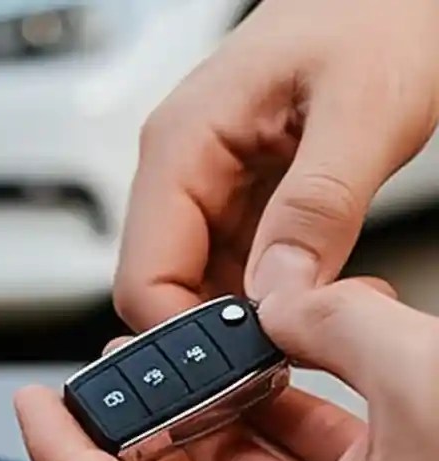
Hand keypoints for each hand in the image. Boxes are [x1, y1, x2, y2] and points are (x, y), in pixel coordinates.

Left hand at [14, 282, 438, 460]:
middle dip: (147, 415)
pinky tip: (279, 361)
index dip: (66, 457)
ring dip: (221, 406)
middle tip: (123, 359)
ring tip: (197, 342)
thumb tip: (283, 300)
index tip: (34, 407)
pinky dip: (284, 415)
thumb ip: (331, 327)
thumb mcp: (423, 387)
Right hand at [115, 0, 438, 330]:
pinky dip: (271, 292)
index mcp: (182, 142)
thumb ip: (316, 208)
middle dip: (219, 335)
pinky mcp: (240, 191)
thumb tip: (278, 294)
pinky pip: (236, 262)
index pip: (142, 276)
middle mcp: (182, 164)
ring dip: (251, 317)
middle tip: (291, 355)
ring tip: (317, 322)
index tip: (242, 369)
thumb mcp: (364, 111)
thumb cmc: (375, 13)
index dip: (183, 338)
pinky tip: (315, 293)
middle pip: (163, 288)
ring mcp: (208, 180)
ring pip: (200, 283)